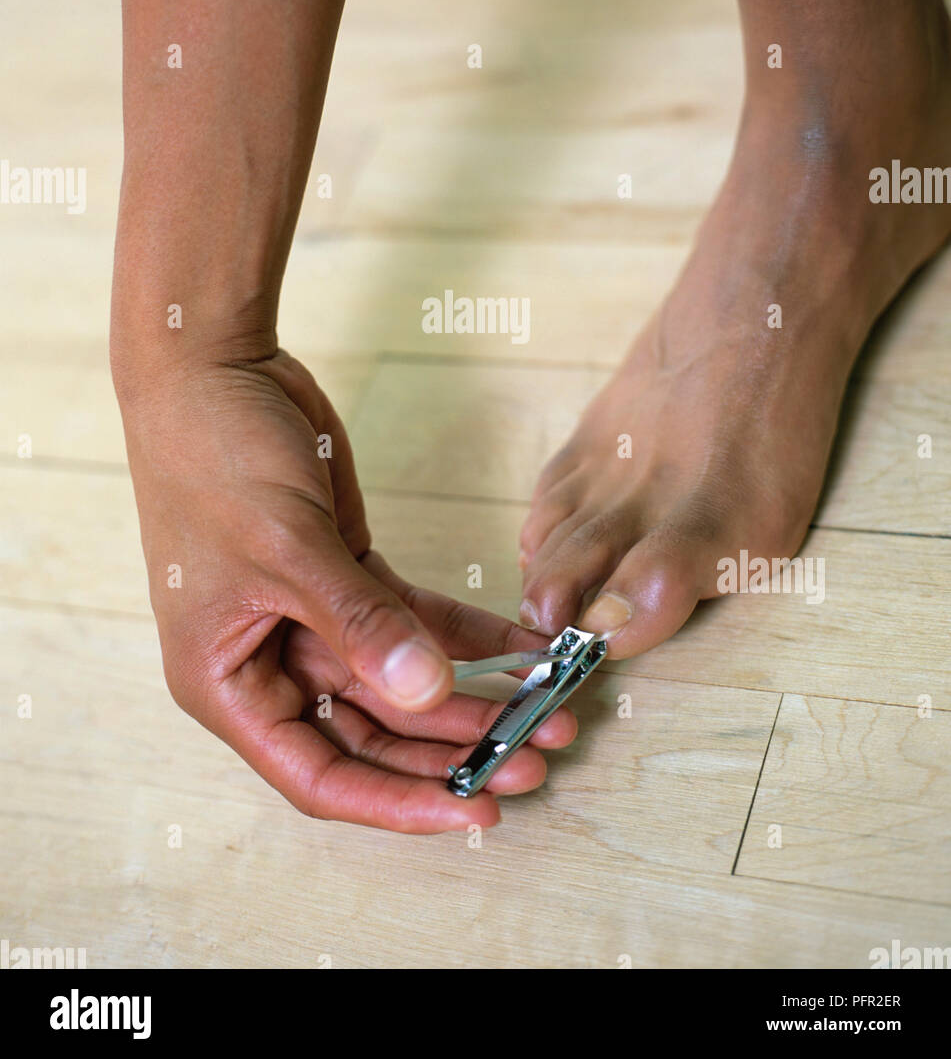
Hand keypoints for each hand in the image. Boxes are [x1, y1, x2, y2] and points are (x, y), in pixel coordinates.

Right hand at [115, 348, 575, 831]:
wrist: (213, 370)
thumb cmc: (210, 461)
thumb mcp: (286, 549)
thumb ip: (360, 623)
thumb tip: (428, 689)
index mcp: (229, 684)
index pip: (321, 775)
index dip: (400, 801)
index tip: (476, 807)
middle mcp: (271, 664)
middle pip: (374, 735)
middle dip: (456, 749)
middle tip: (536, 756)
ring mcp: (314, 620)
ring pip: (405, 682)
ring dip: (475, 696)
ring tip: (551, 710)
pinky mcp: (350, 577)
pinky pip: (417, 623)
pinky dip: (470, 636)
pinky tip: (526, 648)